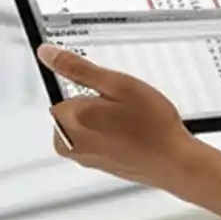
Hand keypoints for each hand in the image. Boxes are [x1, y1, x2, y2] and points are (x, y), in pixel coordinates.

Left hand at [37, 45, 199, 186]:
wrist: (173, 162)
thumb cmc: (152, 125)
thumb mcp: (118, 84)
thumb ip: (79, 68)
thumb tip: (47, 54)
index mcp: (71, 119)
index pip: (63, 90)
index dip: (91, 87)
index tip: (111, 92)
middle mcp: (69, 142)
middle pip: (70, 108)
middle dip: (93, 103)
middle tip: (123, 106)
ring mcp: (81, 157)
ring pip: (81, 124)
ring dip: (101, 119)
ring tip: (130, 122)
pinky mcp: (93, 165)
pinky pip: (92, 139)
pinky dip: (107, 134)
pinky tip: (130, 134)